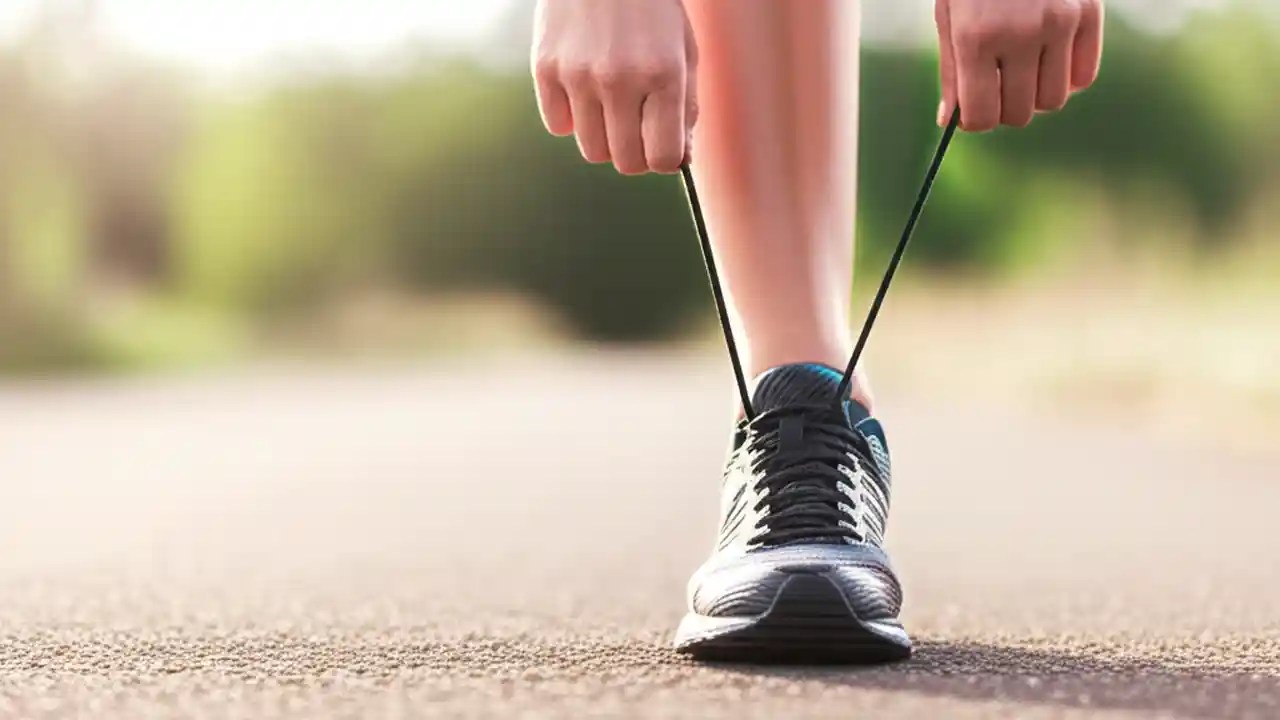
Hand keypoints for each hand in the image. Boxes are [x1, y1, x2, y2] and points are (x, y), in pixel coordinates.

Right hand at [531, 0, 697, 174]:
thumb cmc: (652, 10)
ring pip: (592, 150)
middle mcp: (620, 79)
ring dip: (604, 137)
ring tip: (611, 106)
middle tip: (636, 129)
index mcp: (664, 74)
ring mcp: (579, 75)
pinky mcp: (545, 68)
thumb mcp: (684, 51)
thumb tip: (679, 160)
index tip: (661, 144)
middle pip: (625, 162)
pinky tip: (583, 90)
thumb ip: (686, 108)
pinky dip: (572, 117)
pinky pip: (558, 126)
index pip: (663, 158)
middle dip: (635, 154)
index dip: (664, 159)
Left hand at [935, 0, 1103, 130]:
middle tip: (998, 86)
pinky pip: (1084, 77)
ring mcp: (1060, 23)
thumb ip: (951, 72)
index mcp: (977, 38)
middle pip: (1020, 113)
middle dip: (1005, 108)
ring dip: (1035, 94)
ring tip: (1022, 68)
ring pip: (1053, 101)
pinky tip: (1048, 57)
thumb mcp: (950, 16)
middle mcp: (1021, 34)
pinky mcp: (1089, 12)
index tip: (976, 109)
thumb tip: (951, 122)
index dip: (977, 120)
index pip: (982, 116)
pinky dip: (1066, 77)